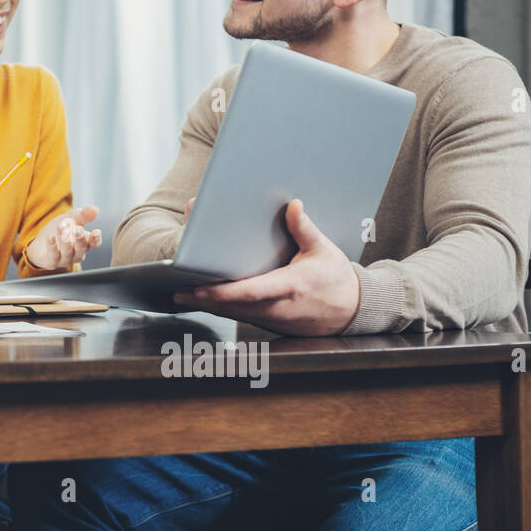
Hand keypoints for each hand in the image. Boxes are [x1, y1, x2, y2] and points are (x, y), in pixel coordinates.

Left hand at [25, 205, 101, 269]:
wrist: (41, 240)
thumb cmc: (60, 230)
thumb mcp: (71, 218)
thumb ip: (83, 215)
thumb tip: (95, 209)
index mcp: (85, 244)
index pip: (94, 244)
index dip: (96, 239)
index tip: (96, 231)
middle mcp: (76, 254)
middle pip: (82, 249)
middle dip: (80, 239)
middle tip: (78, 229)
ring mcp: (64, 260)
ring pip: (67, 253)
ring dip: (65, 241)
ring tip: (62, 229)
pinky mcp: (51, 262)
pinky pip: (53, 256)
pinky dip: (52, 246)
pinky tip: (50, 237)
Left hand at [172, 199, 360, 335]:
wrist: (353, 312)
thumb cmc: (337, 279)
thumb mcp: (324, 251)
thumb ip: (305, 229)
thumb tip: (293, 205)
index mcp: (291, 287)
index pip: (251, 292)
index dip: (223, 292)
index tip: (199, 287)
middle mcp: (279, 308)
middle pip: (234, 306)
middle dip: (204, 298)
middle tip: (176, 287)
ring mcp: (273, 320)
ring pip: (234, 314)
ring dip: (208, 305)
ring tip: (180, 292)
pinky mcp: (270, 324)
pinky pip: (241, 317)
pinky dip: (221, 309)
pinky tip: (202, 300)